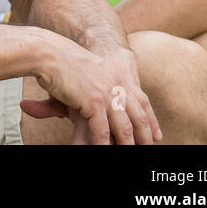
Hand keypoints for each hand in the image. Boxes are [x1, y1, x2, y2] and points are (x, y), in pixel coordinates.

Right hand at [35, 37, 161, 144]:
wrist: (48, 53)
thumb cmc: (61, 60)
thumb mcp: (88, 71)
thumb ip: (97, 85)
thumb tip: (100, 98)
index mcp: (118, 74)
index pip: (142, 100)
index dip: (151, 119)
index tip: (157, 135)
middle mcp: (117, 84)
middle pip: (138, 116)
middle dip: (145, 136)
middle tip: (148, 148)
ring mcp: (107, 93)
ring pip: (124, 127)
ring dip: (127, 145)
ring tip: (128, 154)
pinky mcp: (93, 102)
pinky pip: (102, 130)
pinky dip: (103, 144)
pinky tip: (103, 150)